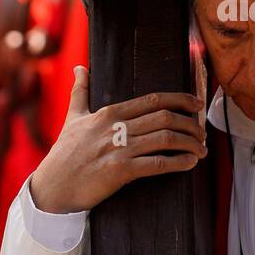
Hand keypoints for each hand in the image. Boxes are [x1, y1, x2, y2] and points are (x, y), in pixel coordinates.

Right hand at [30, 66, 206, 213]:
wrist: (51, 187)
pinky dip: (178, 162)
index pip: (152, 100)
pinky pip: (157, 164)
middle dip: (190, 123)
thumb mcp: (72, 118)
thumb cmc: (64, 153)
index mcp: (109, 113)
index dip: (180, 100)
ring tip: (202, 149)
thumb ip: (80, 92)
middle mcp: (116, 128)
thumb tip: (80, 67)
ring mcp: (118, 149)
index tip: (197, 104)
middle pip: (164, 117)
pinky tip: (190, 163)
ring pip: (165, 139)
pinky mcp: (120, 171)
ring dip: (190, 143)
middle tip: (202, 132)